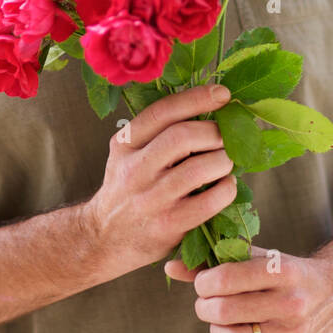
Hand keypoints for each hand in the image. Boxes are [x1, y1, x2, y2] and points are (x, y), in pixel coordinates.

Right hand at [85, 83, 237, 274]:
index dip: (196, 98)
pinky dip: (226, 190)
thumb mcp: (128, 154)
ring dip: (223, 160)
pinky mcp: (167, 225)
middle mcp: (134, 169)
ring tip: (227, 161)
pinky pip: (208, 202)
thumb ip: (157, 133)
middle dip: (215, 132)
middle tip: (228, 137)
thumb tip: (210, 108)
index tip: (223, 94)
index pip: (162, 112)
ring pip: (199, 169)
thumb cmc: (128, 189)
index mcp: (126, 143)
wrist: (105, 238)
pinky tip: (227, 186)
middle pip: (183, 137)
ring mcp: (151, 199)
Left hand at [164, 244, 332, 332]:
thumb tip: (169, 268)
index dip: (204, 283)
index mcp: (281, 269)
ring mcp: (297, 332)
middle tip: (207, 304)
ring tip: (220, 322)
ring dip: (217, 332)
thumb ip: (214, 263)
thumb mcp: (255, 258)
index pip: (226, 278)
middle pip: (226, 311)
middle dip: (205, 308)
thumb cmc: (283, 271)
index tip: (203, 285)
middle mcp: (292, 301)